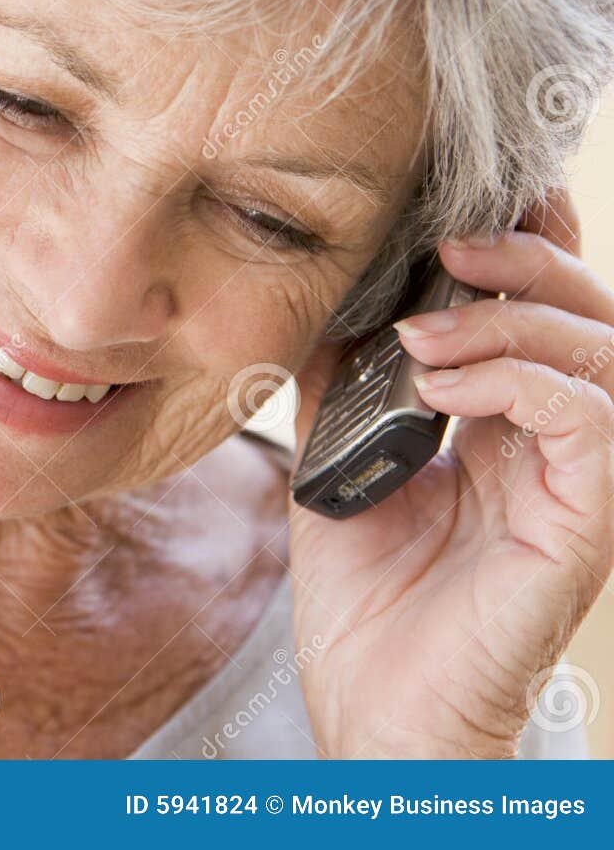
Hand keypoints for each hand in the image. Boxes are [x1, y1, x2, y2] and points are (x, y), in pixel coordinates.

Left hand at [287, 191, 613, 757]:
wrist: (373, 705)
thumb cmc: (367, 599)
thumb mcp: (339, 461)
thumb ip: (342, 383)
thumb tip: (320, 303)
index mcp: (509, 422)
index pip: (543, 310)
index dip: (526, 243)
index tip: (465, 200)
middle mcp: (557, 444)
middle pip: (592, 313)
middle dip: (527, 258)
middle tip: (447, 247)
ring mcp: (579, 483)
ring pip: (604, 355)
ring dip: (513, 321)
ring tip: (423, 336)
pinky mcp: (585, 525)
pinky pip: (592, 421)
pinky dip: (522, 383)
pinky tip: (447, 387)